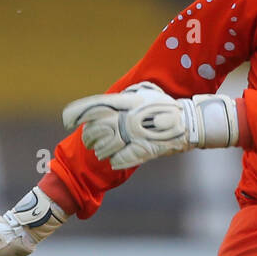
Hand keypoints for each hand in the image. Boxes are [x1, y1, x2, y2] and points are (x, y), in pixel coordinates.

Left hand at [61, 82, 237, 168]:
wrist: (189, 123)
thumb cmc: (166, 107)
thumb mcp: (144, 94)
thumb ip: (124, 98)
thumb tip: (107, 102)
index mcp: (126, 101)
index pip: (94, 106)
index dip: (76, 114)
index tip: (67, 121)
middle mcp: (127, 117)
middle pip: (95, 130)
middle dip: (89, 137)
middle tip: (89, 141)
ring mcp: (135, 135)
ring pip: (104, 147)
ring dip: (100, 151)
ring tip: (101, 152)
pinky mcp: (142, 151)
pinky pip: (119, 160)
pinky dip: (115, 161)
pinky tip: (115, 161)